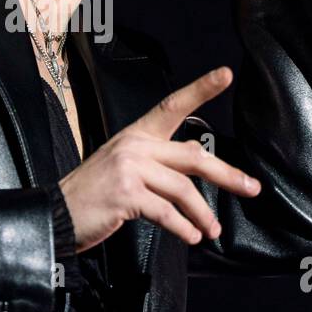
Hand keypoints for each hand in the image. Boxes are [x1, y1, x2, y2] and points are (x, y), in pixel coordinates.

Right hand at [58, 66, 260, 252]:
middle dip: (228, 175)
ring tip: (213, 231)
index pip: (172, 106)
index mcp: (136, 134)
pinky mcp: (126, 195)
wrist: (58, 213)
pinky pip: (166, 213)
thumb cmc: (95, 194)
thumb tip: (198, 174)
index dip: (201, 89)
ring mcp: (129, 169)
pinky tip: (191, 237)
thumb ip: (158, 164)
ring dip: (203, 214)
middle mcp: (134, 146)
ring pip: (183, 189)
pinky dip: (184, 228)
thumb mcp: (124, 167)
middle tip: (252, 189)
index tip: (226, 74)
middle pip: (193, 156)